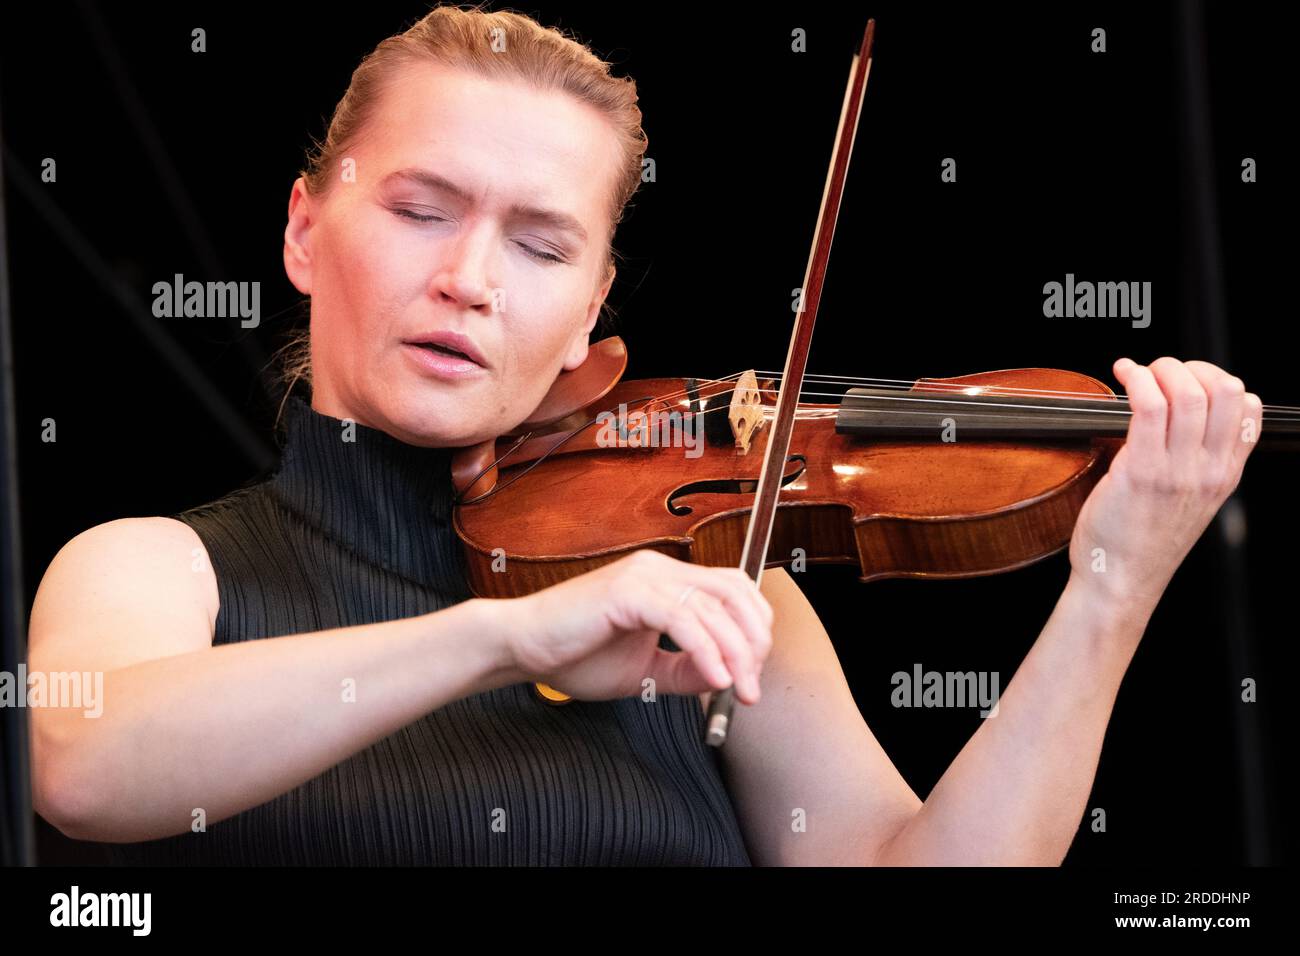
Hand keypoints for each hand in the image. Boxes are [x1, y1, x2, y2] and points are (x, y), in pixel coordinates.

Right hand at [497, 550, 773, 702]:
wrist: (521, 648)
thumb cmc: (574, 655)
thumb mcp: (645, 669)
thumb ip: (685, 669)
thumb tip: (727, 678)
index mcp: (666, 580)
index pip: (733, 589)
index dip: (754, 628)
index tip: (753, 672)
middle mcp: (660, 570)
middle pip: (734, 593)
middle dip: (754, 641)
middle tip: (753, 686)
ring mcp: (644, 577)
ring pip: (713, 607)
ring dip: (736, 653)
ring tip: (738, 690)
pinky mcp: (627, 592)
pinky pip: (682, 619)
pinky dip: (706, 650)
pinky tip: (714, 678)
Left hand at [1068, 356, 1262, 612]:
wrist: (1119, 582)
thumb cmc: (1140, 543)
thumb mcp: (1187, 503)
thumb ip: (1195, 465)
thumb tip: (1179, 421)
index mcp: (1223, 476)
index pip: (1248, 411)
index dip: (1219, 381)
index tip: (1188, 379)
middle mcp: (1208, 471)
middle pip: (1225, 392)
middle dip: (1191, 367)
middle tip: (1160, 370)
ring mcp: (1177, 471)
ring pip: (1188, 393)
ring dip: (1161, 367)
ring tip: (1139, 371)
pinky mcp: (1141, 471)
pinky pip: (1148, 406)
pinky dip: (1136, 378)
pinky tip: (1123, 373)